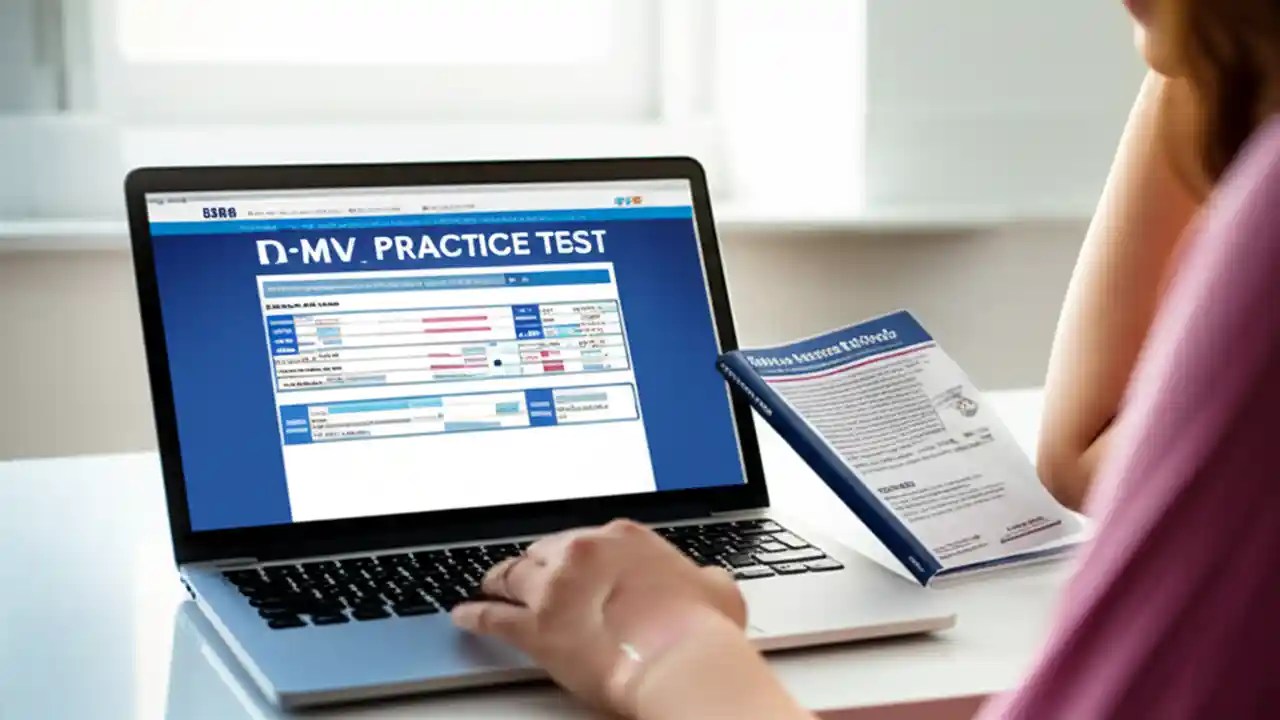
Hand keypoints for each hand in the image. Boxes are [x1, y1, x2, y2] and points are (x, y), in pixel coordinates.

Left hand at [451, 520, 747, 714]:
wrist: (680, 660)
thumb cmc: (700, 630)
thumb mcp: (716, 588)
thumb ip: (703, 578)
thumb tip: (707, 581)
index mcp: (623, 537)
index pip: (584, 539)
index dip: (574, 555)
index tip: (570, 563)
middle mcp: (583, 553)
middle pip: (544, 553)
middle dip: (535, 565)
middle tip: (527, 575)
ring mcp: (555, 589)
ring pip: (512, 577)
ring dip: (498, 581)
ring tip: (488, 585)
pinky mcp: (535, 628)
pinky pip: (491, 617)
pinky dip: (474, 615)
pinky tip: (463, 614)